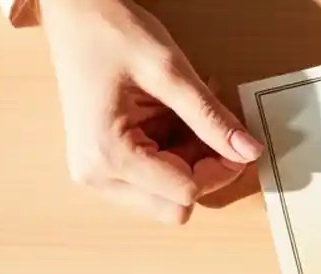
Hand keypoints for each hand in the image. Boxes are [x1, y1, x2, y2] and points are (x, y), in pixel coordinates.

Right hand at [39, 0, 262, 223]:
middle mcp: (97, 175)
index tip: (238, 141)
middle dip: (204, 172)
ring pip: (166, 199)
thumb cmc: (109, 32)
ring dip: (190, 164)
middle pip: (174, 207)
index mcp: (108, 155)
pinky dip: (175, 157)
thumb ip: (210, 116)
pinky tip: (176, 120)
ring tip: (191, 117)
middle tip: (217, 130)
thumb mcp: (169, 71)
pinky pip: (153, 180)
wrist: (72, 13)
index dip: (220, 169)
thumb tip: (248, 151)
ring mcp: (97, 173)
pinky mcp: (103, 165)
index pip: (184, 193)